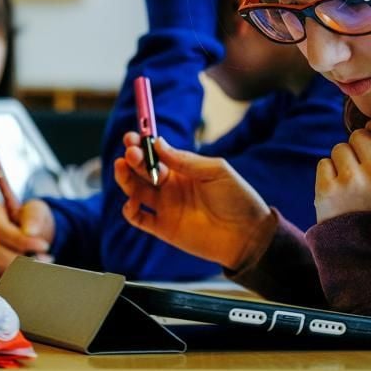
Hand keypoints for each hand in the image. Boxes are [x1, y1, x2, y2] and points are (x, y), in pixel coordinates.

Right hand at [0, 199, 53, 278]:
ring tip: (39, 262)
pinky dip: (16, 275)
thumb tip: (30, 231)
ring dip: (20, 268)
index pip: (0, 230)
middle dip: (22, 259)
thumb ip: (33, 217)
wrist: (28, 233)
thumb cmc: (29, 219)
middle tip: (45, 259)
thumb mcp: (35, 210)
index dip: (22, 241)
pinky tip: (27, 268)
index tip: (44, 246)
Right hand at [114, 132, 275, 269]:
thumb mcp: (216, 170)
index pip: (156, 153)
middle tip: (130, 151)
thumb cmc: (238, 199)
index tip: (134, 135)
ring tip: (122, 165)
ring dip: (125, 177)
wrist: (248, 235)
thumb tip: (159, 144)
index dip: (143, 144)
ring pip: (135, 189)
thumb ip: (186, 160)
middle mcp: (171, 186)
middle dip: (133, 157)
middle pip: (142, 169)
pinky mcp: (163, 228)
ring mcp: (165, 207)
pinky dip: (129, 209)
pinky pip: (138, 218)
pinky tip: (132, 200)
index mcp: (183, 169)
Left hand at [314, 114, 370, 222]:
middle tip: (365, 176)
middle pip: (358, 135)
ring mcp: (353, 181)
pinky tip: (340, 193)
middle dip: (359, 151)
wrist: (366, 247)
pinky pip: (323, 163)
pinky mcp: (328, 189)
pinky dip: (328, 176)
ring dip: (342, 163)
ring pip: (339, 148)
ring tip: (353, 187)